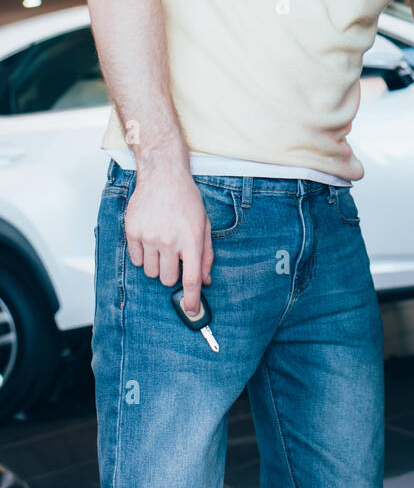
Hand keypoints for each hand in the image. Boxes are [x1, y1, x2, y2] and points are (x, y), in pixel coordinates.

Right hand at [124, 165, 212, 316]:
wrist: (163, 175)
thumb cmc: (186, 199)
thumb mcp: (204, 224)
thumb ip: (206, 254)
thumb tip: (205, 280)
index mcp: (190, 239)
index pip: (191, 279)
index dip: (191, 299)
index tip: (191, 312)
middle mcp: (169, 240)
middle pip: (167, 280)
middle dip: (171, 274)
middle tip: (174, 257)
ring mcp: (149, 237)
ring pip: (150, 272)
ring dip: (157, 265)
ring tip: (162, 243)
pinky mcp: (133, 232)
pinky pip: (136, 260)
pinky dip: (144, 255)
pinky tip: (150, 237)